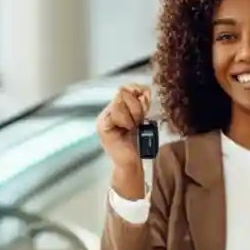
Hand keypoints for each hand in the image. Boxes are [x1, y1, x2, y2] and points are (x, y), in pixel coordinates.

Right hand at [96, 84, 150, 200]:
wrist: (132, 162)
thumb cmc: (138, 141)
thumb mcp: (142, 117)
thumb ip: (141, 103)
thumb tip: (144, 91)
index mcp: (117, 106)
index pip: (126, 87)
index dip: (139, 93)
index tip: (146, 104)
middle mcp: (108, 110)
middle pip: (123, 92)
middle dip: (137, 106)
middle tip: (139, 120)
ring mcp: (104, 118)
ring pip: (120, 101)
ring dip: (133, 114)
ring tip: (133, 126)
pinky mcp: (103, 126)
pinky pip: (116, 113)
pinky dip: (126, 120)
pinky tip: (128, 129)